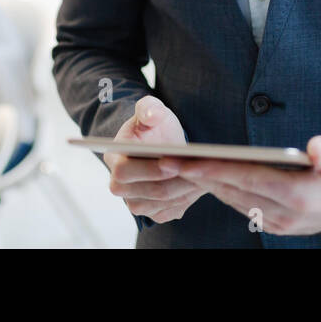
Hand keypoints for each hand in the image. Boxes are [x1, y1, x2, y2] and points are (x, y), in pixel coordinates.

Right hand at [105, 95, 206, 223]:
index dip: (150, 170)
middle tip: (202, 170)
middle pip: (151, 191)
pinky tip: (199, 183)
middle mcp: (120, 186)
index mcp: (114, 159)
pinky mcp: (152, 213)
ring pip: (165, 202)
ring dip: (187, 190)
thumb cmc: (154, 127)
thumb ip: (148, 108)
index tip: (174, 162)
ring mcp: (135, 202)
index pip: (125, 172)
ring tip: (207, 175)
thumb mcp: (152, 110)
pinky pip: (172, 210)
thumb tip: (150, 115)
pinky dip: (188, 198)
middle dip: (178, 180)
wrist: (161, 145)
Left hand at [160, 134, 320, 235]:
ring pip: (233, 200)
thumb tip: (314, 149)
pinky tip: (204, 176)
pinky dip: (221, 190)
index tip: (188, 161)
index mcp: (302, 196)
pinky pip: (241, 205)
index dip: (216, 169)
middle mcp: (287, 215)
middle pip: (233, 191)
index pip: (249, 180)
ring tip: (177, 165)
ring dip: (205, 184)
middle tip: (165, 160)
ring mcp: (280, 223)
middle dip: (198, 175)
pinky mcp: (277, 223)